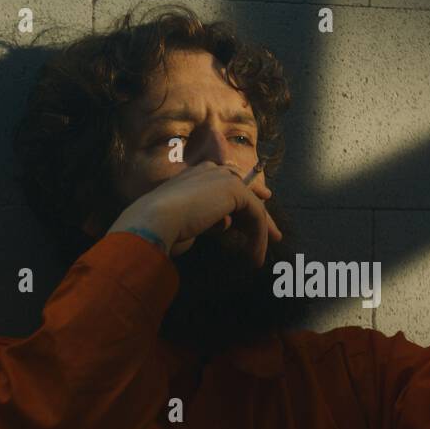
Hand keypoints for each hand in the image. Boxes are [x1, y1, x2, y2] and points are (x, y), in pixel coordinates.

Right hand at [106, 161, 282, 265]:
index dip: (247, 198)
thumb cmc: (161, 227)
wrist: (154, 220)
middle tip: (275, 236)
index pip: (230, 184)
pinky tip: (254, 256)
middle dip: (261, 216)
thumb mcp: (189, 221)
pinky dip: (258, 238)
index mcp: (196, 174)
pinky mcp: (234, 189)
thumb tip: (226, 224)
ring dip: (259, 233)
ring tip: (258, 258)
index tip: (261, 207)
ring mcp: (223, 177)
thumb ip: (209, 219)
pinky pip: (255, 215)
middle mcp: (210, 170)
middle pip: (246, 193)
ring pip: (252, 206)